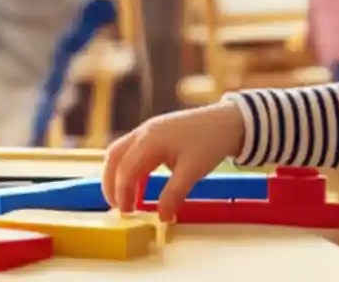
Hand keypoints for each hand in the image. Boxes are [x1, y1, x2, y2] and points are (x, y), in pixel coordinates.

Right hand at [102, 101, 244, 221]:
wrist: (227, 121)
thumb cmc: (210, 142)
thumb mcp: (192, 172)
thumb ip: (174, 195)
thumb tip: (162, 217)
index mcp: (150, 140)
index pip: (125, 170)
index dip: (122, 193)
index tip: (127, 213)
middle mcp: (143, 132)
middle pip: (114, 158)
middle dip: (111, 183)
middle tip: (117, 207)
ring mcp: (148, 130)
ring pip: (121, 152)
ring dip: (118, 174)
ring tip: (125, 198)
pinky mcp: (155, 132)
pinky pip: (133, 150)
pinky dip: (130, 168)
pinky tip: (139, 185)